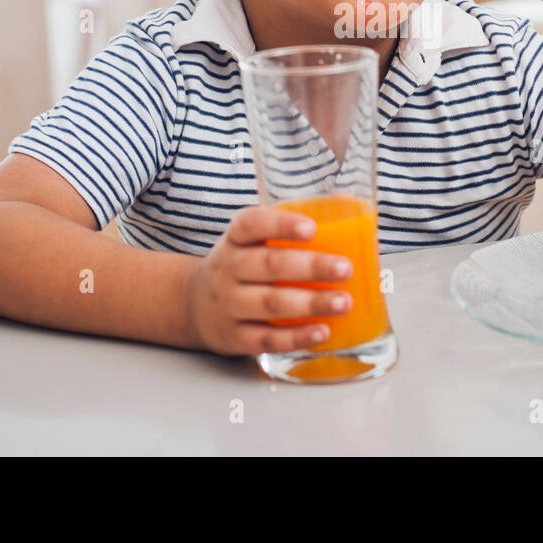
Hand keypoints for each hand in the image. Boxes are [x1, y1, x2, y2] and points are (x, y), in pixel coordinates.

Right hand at [183, 205, 353, 356]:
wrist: (193, 305)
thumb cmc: (242, 265)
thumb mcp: (254, 239)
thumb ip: (294, 223)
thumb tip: (349, 203)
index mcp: (236, 238)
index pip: (251, 224)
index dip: (281, 224)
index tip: (312, 227)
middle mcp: (229, 269)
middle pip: (268, 264)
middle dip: (312, 267)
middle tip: (346, 268)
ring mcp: (229, 304)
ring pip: (269, 303)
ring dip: (310, 303)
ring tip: (344, 302)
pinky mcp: (235, 337)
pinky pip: (266, 339)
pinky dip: (296, 337)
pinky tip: (322, 332)